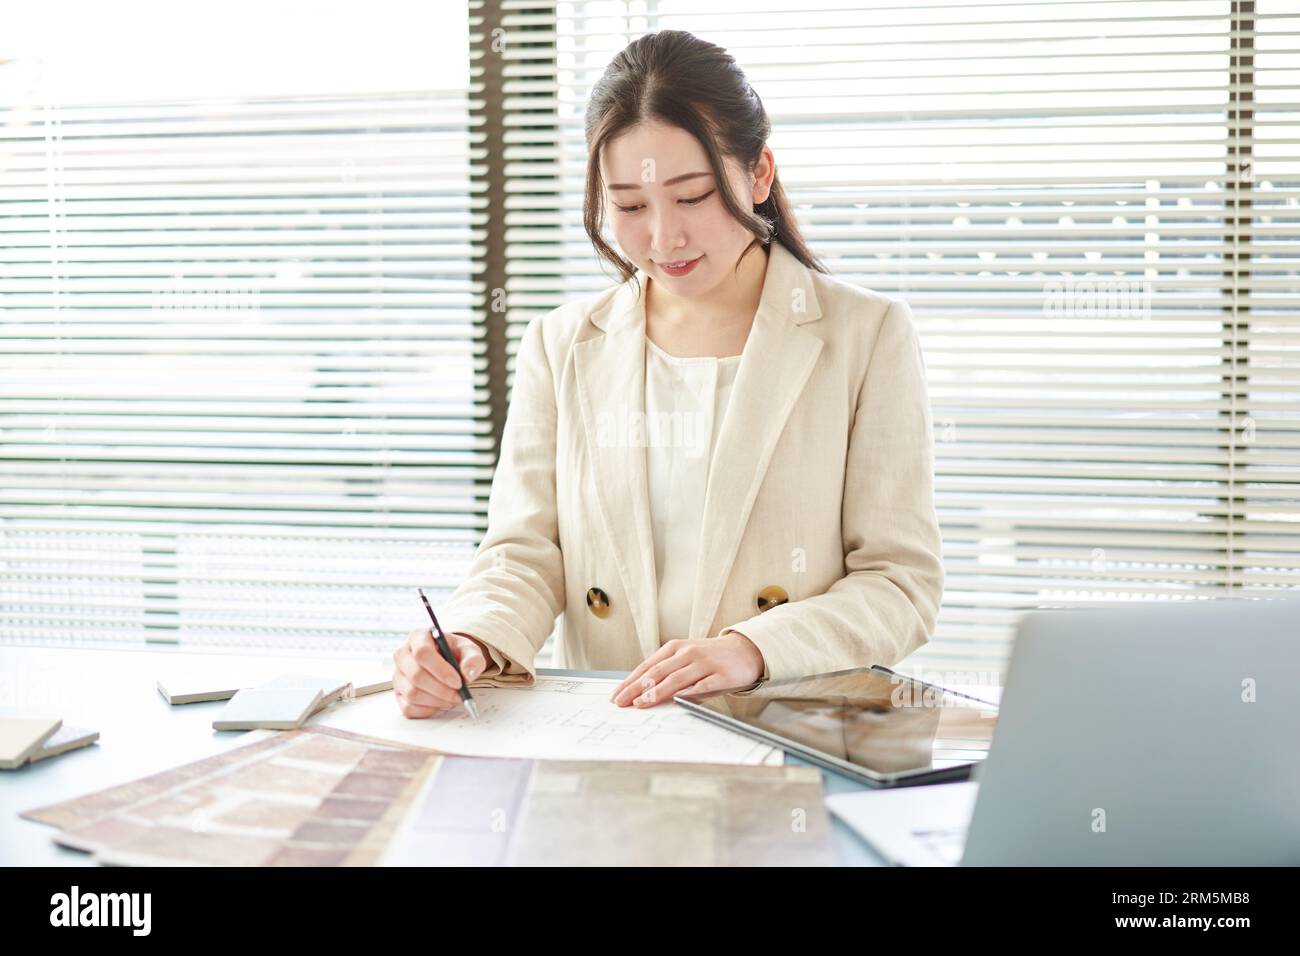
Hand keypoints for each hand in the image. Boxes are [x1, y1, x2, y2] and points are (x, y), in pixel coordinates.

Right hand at [393, 627, 488, 718]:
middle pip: (416, 676)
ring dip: (437, 701)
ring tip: (453, 698)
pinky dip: (429, 710)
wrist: (449, 662)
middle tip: (460, 695)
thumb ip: (473, 659)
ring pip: (412, 694)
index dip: (441, 670)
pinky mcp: (398, 694)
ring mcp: (398, 675)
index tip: (458, 682)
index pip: (422, 652)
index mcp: (418, 637)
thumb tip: (468, 673)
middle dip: (442, 690)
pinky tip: (441, 703)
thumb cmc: (456, 653)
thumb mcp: (469, 650)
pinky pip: (409, 708)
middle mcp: (403, 655)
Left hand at [610, 633, 765, 707]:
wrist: (744, 651)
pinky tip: (676, 701)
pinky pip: (701, 686)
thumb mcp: (685, 659)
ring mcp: (704, 663)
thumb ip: (666, 673)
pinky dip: (688, 693)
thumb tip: (641, 693)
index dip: (630, 681)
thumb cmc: (709, 659)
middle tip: (622, 702)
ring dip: (657, 692)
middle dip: (636, 688)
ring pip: (675, 678)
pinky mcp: (720, 675)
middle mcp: (687, 653)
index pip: (647, 666)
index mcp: (675, 648)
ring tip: (642, 702)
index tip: (616, 695)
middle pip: (657, 672)